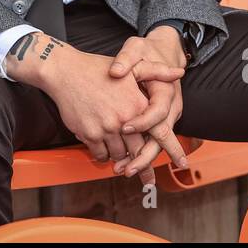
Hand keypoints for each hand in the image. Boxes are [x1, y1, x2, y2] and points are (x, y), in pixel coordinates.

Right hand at [18, 36, 183, 184]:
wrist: (66, 72)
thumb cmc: (97, 69)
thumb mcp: (131, 67)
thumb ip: (157, 71)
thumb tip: (179, 73)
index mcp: (137, 104)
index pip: (159, 132)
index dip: (172, 149)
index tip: (182, 164)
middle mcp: (125, 119)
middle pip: (139, 150)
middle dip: (143, 165)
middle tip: (148, 180)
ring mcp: (106, 128)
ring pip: (119, 155)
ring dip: (120, 156)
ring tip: (117, 149)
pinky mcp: (89, 134)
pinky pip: (101, 155)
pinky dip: (103, 154)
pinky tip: (102, 146)